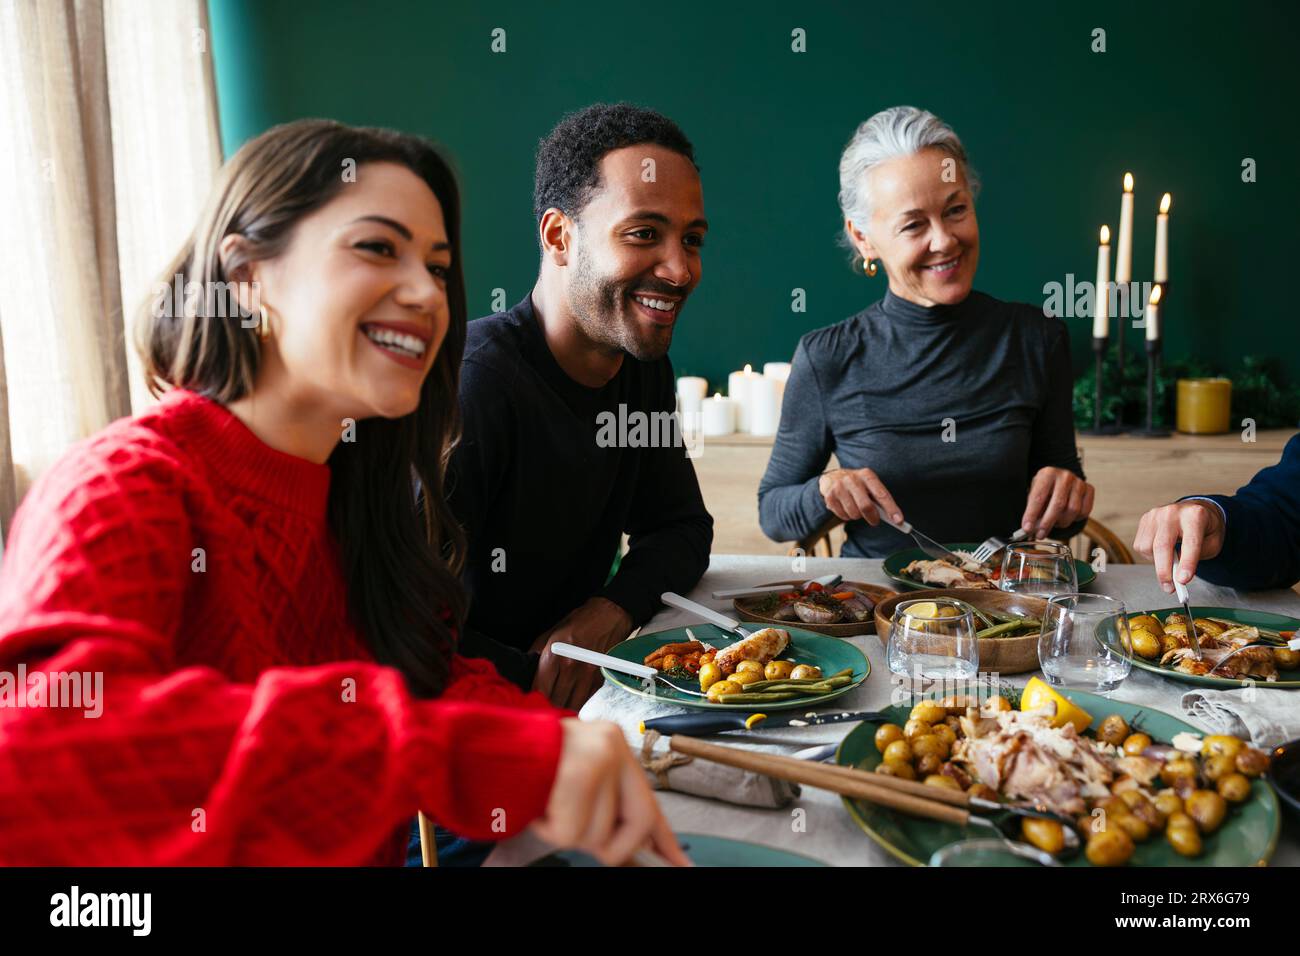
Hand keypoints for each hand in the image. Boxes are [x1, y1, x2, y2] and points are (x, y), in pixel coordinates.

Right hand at [529, 718, 689, 865]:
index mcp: (613, 744)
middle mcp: (612, 745)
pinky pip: (572, 832)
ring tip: (546, 803)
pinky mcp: (576, 773)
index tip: (681, 866)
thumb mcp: (571, 781)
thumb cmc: (521, 766)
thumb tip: (631, 851)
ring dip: (567, 832)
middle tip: (576, 831)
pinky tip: (537, 804)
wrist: (474, 743)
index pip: (650, 801)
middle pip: (638, 821)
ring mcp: (597, 756)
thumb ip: (604, 808)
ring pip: (599, 832)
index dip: (664, 840)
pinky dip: (549, 829)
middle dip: (611, 846)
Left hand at [531, 597, 633, 709]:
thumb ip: (537, 653)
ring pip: (572, 704)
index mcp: (555, 655)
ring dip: (565, 707)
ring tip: (561, 705)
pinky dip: (580, 704)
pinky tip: (575, 701)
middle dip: (550, 705)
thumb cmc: (579, 623)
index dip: (536, 698)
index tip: (535, 701)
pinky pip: (587, 700)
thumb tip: (527, 670)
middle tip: (547, 706)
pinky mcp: (601, 678)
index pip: (540, 688)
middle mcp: (571, 666)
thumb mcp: (551, 633)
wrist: (609, 616)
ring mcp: (587, 674)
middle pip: (556, 700)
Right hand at [817, 467, 902, 526]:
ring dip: (857, 516)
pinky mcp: (829, 496)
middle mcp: (853, 479)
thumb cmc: (857, 485)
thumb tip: (893, 518)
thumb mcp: (868, 485)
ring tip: (855, 509)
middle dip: (873, 517)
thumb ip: (879, 498)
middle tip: (874, 521)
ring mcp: (839, 487)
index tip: (898, 521)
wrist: (831, 477)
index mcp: (867, 475)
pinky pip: (843, 516)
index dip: (891, 508)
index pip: (882, 494)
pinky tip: (845, 507)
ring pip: (854, 514)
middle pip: (866, 506)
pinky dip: (846, 516)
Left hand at [1020, 467, 1094, 538]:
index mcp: (1047, 474)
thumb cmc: (1046, 489)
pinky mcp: (1090, 489)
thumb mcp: (1034, 494)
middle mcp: (1064, 476)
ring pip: (1073, 510)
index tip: (1026, 528)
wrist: (1062, 480)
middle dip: (1047, 523)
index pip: (1038, 497)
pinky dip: (1075, 519)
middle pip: (1058, 504)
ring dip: (1062, 522)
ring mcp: (1079, 482)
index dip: (1032, 514)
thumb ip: (1033, 510)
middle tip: (1040, 535)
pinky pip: (1084, 511)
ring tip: (1054, 523)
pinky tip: (1067, 517)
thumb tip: (1030, 529)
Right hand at [1133, 500, 1225, 592]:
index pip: (1190, 542)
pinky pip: (1140, 545)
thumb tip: (1177, 575)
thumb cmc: (1205, 529)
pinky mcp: (1144, 520)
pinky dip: (1149, 555)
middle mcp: (1172, 512)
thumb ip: (1196, 558)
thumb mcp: (1212, 543)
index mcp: (1194, 515)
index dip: (1187, 563)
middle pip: (1162, 545)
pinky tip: (1161, 552)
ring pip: (1147, 547)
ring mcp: (1155, 515)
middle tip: (1169, 587)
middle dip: (1164, 571)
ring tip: (1170, 561)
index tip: (1183, 580)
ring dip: (1157, 562)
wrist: (1194, 510)